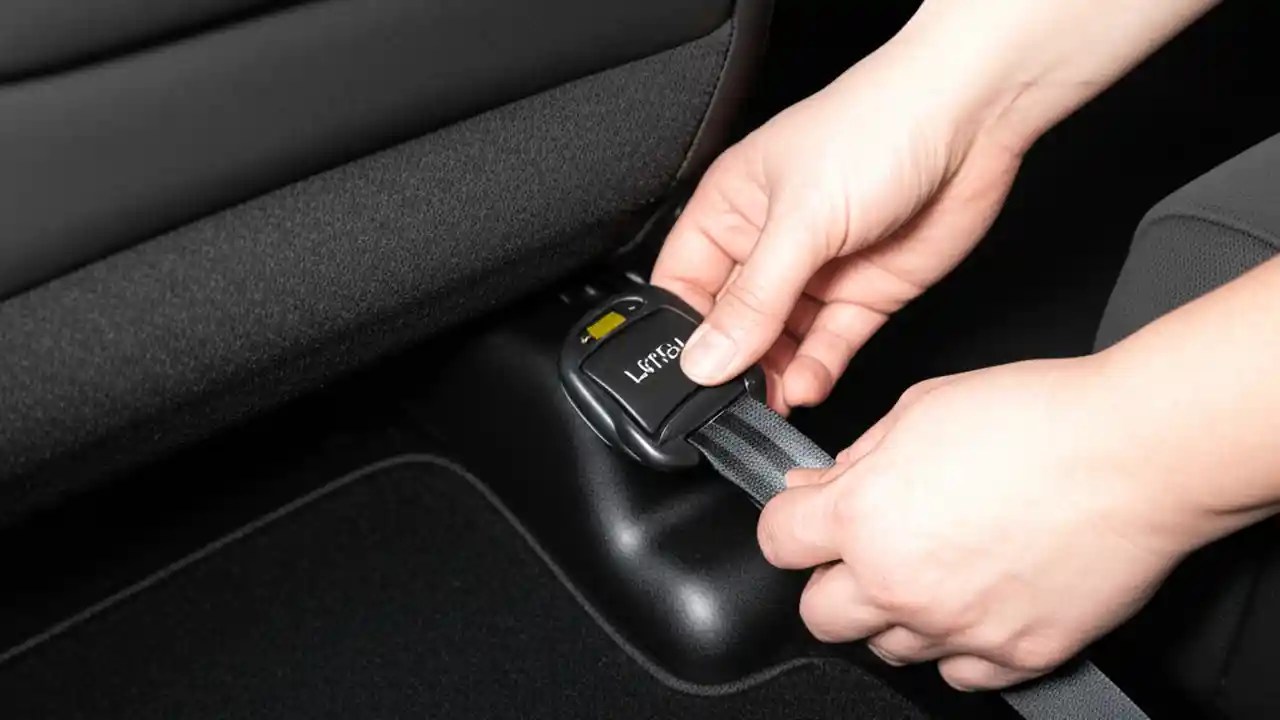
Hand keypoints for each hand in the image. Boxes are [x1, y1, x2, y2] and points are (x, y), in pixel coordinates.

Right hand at [651, 33, 1023, 413]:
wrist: (972, 120)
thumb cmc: (877, 129)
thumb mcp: (800, 219)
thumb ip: (754, 299)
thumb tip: (706, 358)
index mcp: (731, 209)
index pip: (684, 284)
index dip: (681, 333)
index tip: (686, 377)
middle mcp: (770, 243)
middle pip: (733, 322)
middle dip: (732, 362)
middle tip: (731, 401)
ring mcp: (818, 271)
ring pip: (780, 342)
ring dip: (774, 376)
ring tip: (771, 401)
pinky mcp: (864, 294)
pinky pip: (829, 345)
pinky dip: (817, 370)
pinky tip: (807, 385)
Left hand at [756, 358, 1204, 689]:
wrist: (1136, 451)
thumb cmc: (1036, 417)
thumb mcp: (919, 407)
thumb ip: (855, 458)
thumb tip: (817, 485)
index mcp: (863, 516)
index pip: (777, 541)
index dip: (791, 523)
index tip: (808, 517)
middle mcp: (898, 582)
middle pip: (818, 612)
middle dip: (832, 578)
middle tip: (868, 546)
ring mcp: (956, 627)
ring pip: (885, 648)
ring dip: (893, 613)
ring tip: (936, 565)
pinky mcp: (1015, 654)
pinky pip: (958, 673)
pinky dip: (957, 643)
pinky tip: (976, 599)